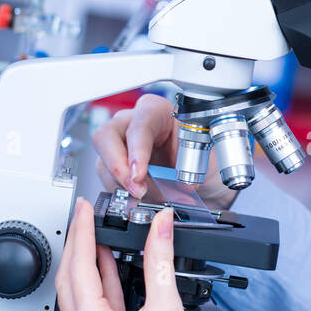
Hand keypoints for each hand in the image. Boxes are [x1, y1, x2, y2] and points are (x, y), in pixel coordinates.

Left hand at [55, 198, 198, 310]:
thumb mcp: (167, 306)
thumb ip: (160, 259)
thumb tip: (161, 227)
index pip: (79, 267)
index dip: (82, 231)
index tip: (85, 209)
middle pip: (68, 280)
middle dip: (77, 245)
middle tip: (85, 217)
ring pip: (77, 295)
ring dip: (86, 265)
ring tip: (96, 237)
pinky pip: (89, 310)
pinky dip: (97, 286)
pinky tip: (107, 270)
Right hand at [93, 93, 236, 211]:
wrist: (206, 181)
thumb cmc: (205, 160)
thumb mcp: (205, 158)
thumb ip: (190, 167)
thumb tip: (178, 184)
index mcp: (158, 112)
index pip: (139, 125)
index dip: (137, 151)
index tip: (139, 174)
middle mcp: (133, 123)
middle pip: (106, 137)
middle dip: (118, 166)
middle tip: (136, 189)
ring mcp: (120, 144)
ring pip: (103, 161)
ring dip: (122, 184)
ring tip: (148, 197)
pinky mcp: (114, 166)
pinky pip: (108, 180)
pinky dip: (124, 194)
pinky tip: (143, 198)